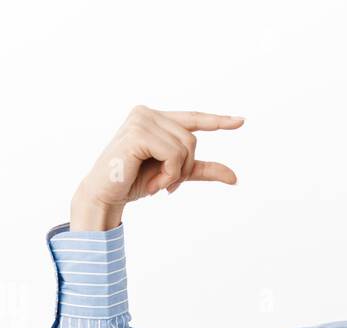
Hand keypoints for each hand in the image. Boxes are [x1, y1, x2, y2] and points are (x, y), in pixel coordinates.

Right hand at [70, 105, 243, 229]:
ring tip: (156, 185)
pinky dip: (169, 175)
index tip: (241, 121)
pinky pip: (173, 155)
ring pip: (185, 147)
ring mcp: (141, 120)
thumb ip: (200, 170)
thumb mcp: (173, 175)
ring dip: (175, 174)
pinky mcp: (138, 133)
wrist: (105, 195)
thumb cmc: (133, 181)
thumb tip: (234, 177)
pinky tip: (153, 184)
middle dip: (184, 168)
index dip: (217, 121)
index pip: (192, 118)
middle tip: (165, 184)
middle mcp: (148, 113)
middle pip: (192, 140)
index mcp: (155, 118)